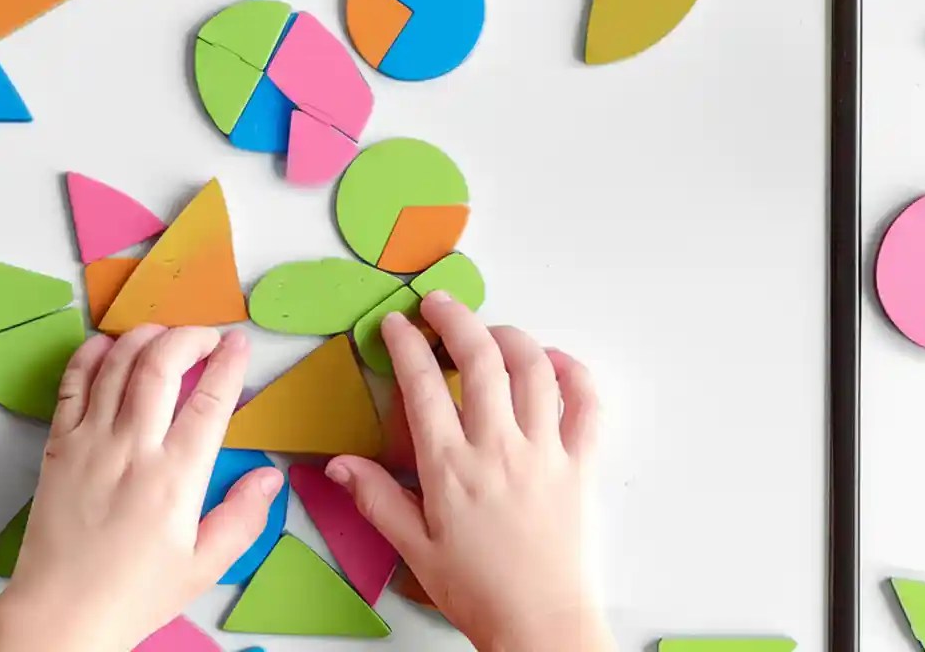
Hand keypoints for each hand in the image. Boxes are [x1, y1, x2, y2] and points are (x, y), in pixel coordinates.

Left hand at [0, 326, 283, 651]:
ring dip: (143, 337)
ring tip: (163, 333)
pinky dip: (90, 357)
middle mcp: (132, 451)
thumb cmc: (130, 595)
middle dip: (189, 336)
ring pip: (118, 365)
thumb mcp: (203, 566)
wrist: (61, 614)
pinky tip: (106, 347)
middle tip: (205, 335)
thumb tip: (268, 478)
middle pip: (162, 365)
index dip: (229, 364)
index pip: (210, 401)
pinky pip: (73, 386)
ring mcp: (90, 444)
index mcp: (175, 479)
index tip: (239, 344)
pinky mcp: (58, 448)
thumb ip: (241, 518)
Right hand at [326, 292, 614, 651]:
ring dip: (510, 336)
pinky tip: (554, 362)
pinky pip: (586, 404)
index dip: (406, 344)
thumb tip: (338, 464)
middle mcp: (498, 449)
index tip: (396, 325)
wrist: (540, 624)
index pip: (423, 384)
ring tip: (490, 331)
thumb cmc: (477, 592)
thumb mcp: (413, 548)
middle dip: (455, 318)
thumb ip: (375, 498)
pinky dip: (574, 372)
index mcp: (450, 468)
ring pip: (533, 369)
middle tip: (438, 303)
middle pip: (480, 358)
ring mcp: (545, 453)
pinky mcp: (581, 464)